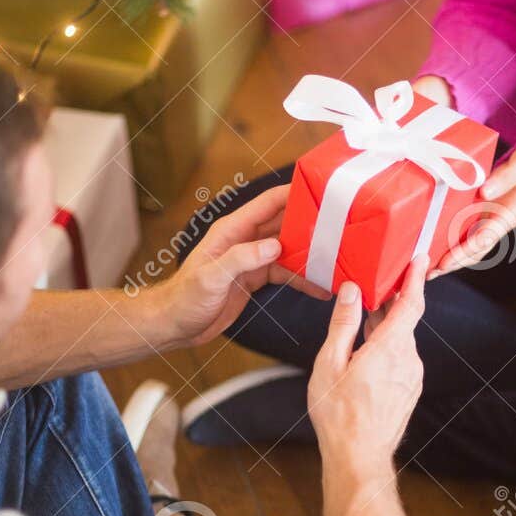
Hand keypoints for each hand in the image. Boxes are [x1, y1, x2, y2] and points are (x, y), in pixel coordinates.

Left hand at [159, 184, 324, 346]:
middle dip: (310, 224)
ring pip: (288, 249)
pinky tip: (320, 286)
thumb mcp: (211, 277)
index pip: (268, 204)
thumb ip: (241, 258)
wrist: (175, 325)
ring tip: (336, 259)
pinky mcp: (255, 278)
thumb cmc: (184, 298)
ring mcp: (251, 259)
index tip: (320, 190)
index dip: (293, 194)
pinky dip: (302, 278)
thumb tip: (275, 246)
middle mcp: (245, 240)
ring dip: (310, 254)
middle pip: (284, 224)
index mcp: (232, 231)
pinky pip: (284, 272)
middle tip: (341, 227)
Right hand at [308, 256, 426, 471]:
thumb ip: (343, 324)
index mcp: (390, 349)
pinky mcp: (410, 390)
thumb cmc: (339, 414)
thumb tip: (351, 292)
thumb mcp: (330, 364)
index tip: (420, 260)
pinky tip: (368, 353)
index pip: (410, 304)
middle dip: (390, 303)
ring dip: (385, 328)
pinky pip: (401, 359)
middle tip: (373, 287)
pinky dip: (387, 348)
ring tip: (362, 322)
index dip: (416, 279)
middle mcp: (408, 360)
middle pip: (404, 321)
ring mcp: (412, 377)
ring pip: (401, 341)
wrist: (359, 457)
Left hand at [430, 136, 515, 275]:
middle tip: (431, 272)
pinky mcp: (484, 213)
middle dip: (455, 262)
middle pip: (476, 249)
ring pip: (470, 245)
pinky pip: (467, 231)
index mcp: (510, 214)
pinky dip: (452, 242)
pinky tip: (434, 246)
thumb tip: (484, 191)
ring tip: (429, 269)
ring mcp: (491, 219)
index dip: (465, 250)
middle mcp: (499, 221)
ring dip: (452, 258)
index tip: (447, 261)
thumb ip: (505, 177)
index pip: (486, 236)